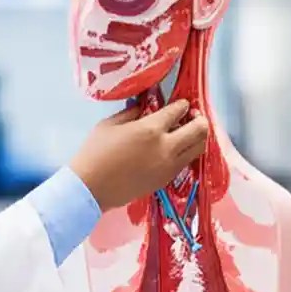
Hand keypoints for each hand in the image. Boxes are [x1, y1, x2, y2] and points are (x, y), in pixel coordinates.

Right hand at [68, 98, 208, 211]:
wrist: (91, 188)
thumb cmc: (95, 152)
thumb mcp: (110, 124)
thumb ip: (132, 113)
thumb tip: (145, 108)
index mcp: (150, 129)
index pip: (178, 111)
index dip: (182, 104)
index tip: (181, 103)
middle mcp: (166, 147)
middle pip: (199, 130)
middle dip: (200, 119)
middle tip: (192, 116)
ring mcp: (169, 166)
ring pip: (198, 148)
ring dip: (197, 137)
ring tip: (188, 132)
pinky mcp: (166, 180)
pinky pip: (186, 162)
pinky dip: (187, 152)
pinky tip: (176, 148)